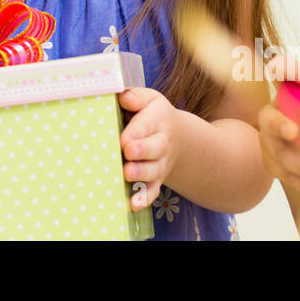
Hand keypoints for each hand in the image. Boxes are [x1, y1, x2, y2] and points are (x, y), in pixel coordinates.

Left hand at [118, 87, 182, 210]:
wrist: (177, 138)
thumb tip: (122, 96)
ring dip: (140, 175)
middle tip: (128, 152)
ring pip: (153, 171)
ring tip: (127, 174)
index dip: (136, 132)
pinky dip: (143, 198)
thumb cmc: (153, 116)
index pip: (147, 125)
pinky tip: (132, 204)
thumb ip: (136, 96)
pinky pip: (152, 191)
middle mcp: (162, 143)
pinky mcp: (157, 180)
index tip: (124, 138)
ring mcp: (160, 164)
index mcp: (158, 120)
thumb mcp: (150, 100)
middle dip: (141, 151)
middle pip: (154, 149)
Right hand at [258, 54, 299, 205]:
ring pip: (280, 155)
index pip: (280, 69)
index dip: (291, 70)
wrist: (298, 138)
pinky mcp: (276, 166)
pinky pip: (290, 179)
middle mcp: (271, 116)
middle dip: (280, 125)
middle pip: (270, 119)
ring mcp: (270, 143)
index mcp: (284, 91)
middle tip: (294, 131)